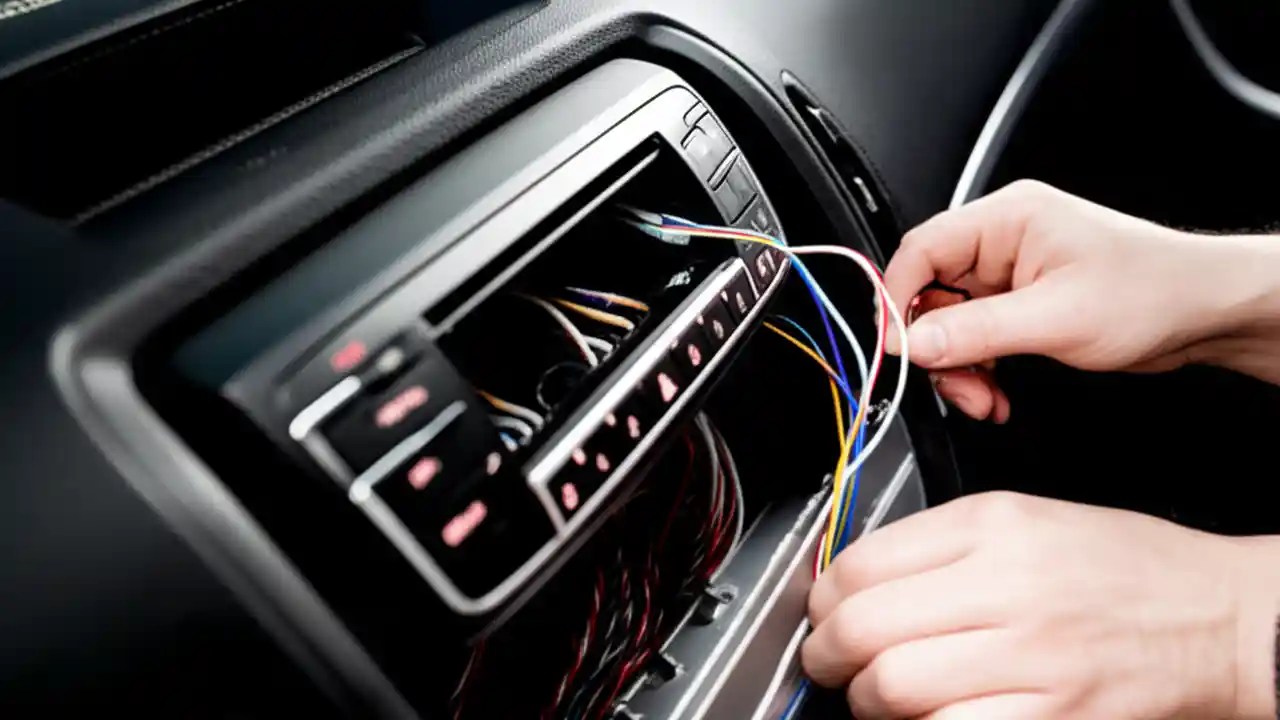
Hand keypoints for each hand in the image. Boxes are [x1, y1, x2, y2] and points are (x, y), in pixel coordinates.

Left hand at [802, 492, 1279, 718]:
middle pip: (864, 627)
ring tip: (874, 695)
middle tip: (828, 662)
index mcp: (994, 525)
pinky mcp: (1054, 719)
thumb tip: (852, 579)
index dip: (821, 596)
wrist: (1222, 619)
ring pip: (894, 687)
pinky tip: (926, 718)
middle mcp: (1009, 585)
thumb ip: (938, 544)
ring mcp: (1033, 657)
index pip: (861, 562)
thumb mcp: (1028, 519)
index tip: (821, 611)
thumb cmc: (1127, 569)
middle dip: (826, 654)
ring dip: (865, 700)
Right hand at [885, 180, 1279, 420]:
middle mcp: (1002, 241)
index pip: (921, 251)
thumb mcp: (1054, 318)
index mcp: (1006, 219)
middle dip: (936, 348)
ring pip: (948, 324)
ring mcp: (1009, 275)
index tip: (895, 345)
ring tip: (984, 398)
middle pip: (929, 294)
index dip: (897, 299)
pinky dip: (978, 371)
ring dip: (959, 368)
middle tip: (955, 384)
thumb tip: (912, 342)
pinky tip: (996, 393)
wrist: (1204, 313)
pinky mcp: (1019, 304)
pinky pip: (974, 338)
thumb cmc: (1153, 291)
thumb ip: (975, 332)